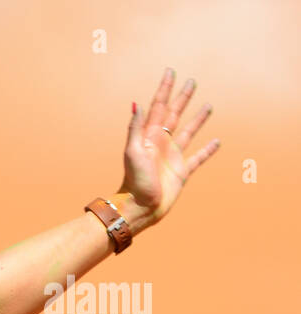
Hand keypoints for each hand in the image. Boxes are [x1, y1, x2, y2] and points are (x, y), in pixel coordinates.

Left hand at [121, 67, 219, 226]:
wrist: (140, 206)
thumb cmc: (134, 180)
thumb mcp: (133, 151)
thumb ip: (135, 128)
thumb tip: (137, 103)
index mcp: (150, 136)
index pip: (158, 107)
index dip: (165, 90)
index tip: (170, 72)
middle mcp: (162, 143)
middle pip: (175, 114)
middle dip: (183, 98)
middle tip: (191, 81)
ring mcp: (173, 157)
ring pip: (189, 132)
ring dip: (198, 119)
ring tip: (209, 106)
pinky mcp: (182, 172)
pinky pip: (198, 158)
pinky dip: (208, 150)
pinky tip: (217, 142)